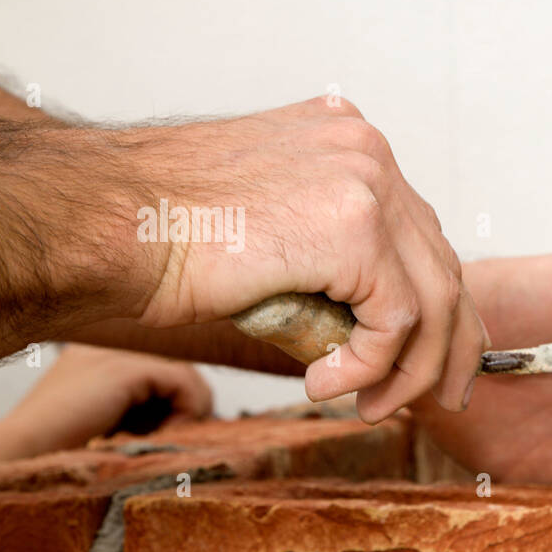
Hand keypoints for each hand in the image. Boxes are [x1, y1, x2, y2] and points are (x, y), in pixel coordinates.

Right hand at [0, 96, 487, 422]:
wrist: (106, 223)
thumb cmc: (162, 235)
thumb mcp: (271, 237)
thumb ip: (332, 261)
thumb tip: (375, 331)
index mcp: (348, 142)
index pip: (420, 234)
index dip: (435, 306)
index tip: (431, 357)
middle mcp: (367, 150)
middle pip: (440, 263)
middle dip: (445, 344)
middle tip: (440, 397)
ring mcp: (366, 181)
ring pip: (432, 298)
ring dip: (408, 369)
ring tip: (373, 408)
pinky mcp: (355, 226)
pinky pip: (396, 319)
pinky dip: (371, 366)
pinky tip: (327, 385)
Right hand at [0, 344, 211, 463]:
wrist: (21, 453)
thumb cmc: (59, 445)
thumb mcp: (107, 418)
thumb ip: (140, 405)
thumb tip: (193, 410)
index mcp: (100, 351)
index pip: (163, 360)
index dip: (176, 396)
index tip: (170, 427)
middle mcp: (109, 343)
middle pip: (179, 363)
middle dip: (186, 401)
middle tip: (174, 434)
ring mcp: (116, 351)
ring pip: (186, 371)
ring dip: (190, 410)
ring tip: (165, 438)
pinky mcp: (124, 370)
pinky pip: (184, 383)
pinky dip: (188, 412)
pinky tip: (164, 436)